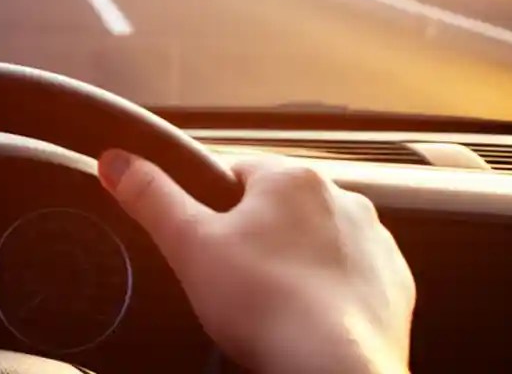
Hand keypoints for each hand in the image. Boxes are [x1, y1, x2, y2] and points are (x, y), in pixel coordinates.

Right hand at [98, 151, 413, 373]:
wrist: (333, 368)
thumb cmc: (263, 303)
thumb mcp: (189, 245)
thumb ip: (151, 197)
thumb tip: (115, 159)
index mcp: (289, 178)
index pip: (237, 176)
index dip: (214, 212)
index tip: (209, 248)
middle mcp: (342, 197)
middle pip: (279, 209)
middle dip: (257, 238)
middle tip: (235, 281)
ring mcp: (375, 241)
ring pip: (318, 241)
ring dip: (297, 262)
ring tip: (273, 304)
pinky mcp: (395, 284)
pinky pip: (354, 277)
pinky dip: (332, 293)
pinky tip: (310, 319)